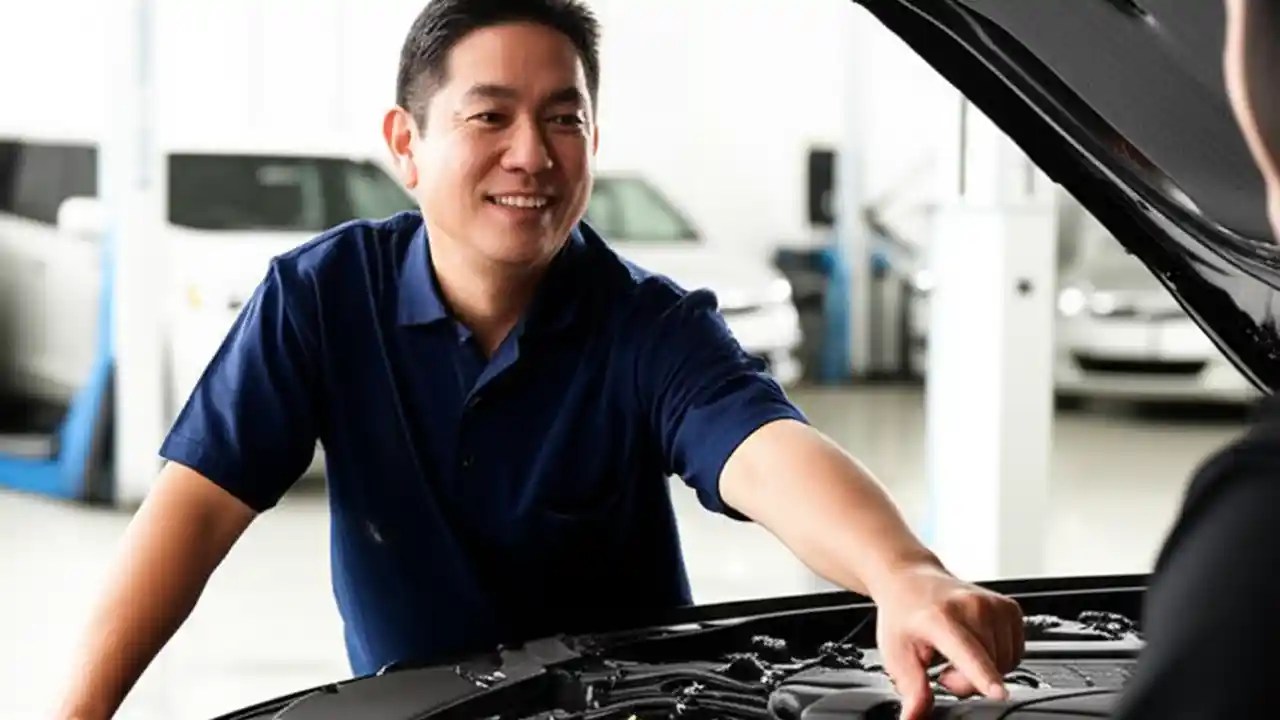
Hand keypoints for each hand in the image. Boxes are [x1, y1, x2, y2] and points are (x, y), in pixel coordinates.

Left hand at [870, 563, 1024, 719]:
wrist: (912, 580)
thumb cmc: (904, 615)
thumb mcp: (897, 654)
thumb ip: (912, 689)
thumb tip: (914, 717)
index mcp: (941, 618)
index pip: (969, 652)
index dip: (984, 677)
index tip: (998, 693)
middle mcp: (971, 606)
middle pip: (991, 667)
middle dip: (969, 681)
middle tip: (944, 669)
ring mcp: (994, 604)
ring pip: (1007, 662)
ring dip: (987, 669)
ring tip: (959, 654)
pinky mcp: (1010, 607)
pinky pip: (1017, 651)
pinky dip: (1000, 657)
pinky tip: (978, 646)